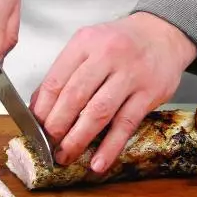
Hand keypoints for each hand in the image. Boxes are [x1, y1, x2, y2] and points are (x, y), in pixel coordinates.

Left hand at [30, 12, 196, 172]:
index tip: (33, 128)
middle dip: (56, 127)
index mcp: (85, 43)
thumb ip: (64, 73)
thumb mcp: (88, 45)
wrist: (162, 34)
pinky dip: (110, 147)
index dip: (42, 109)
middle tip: (46, 146)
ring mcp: (130, 74)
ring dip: (78, 139)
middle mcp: (107, 55)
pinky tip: (98, 163)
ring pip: (98, 112)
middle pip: (74, 97)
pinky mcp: (149, 93)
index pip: (56, 80)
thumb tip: (38, 107)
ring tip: (65, 156)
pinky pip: (126, 124)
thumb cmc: (120, 43)